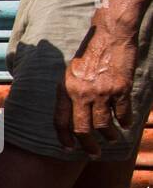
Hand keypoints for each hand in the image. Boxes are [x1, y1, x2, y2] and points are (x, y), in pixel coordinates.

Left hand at [54, 22, 138, 156]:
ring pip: (103, 125)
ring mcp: (101, 92)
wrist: (110, 34)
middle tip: (93, 153)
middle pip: (82, 129)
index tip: (70, 149)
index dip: (64, 138)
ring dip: (109, 136)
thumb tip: (72, 116)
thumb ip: (69, 93)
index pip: (60, 122)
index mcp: (64, 89)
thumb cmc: (89, 52)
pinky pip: (122, 113)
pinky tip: (126, 124)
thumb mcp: (70, 73)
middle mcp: (80, 94)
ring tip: (112, 139)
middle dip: (88, 145)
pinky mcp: (120, 88)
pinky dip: (125, 121)